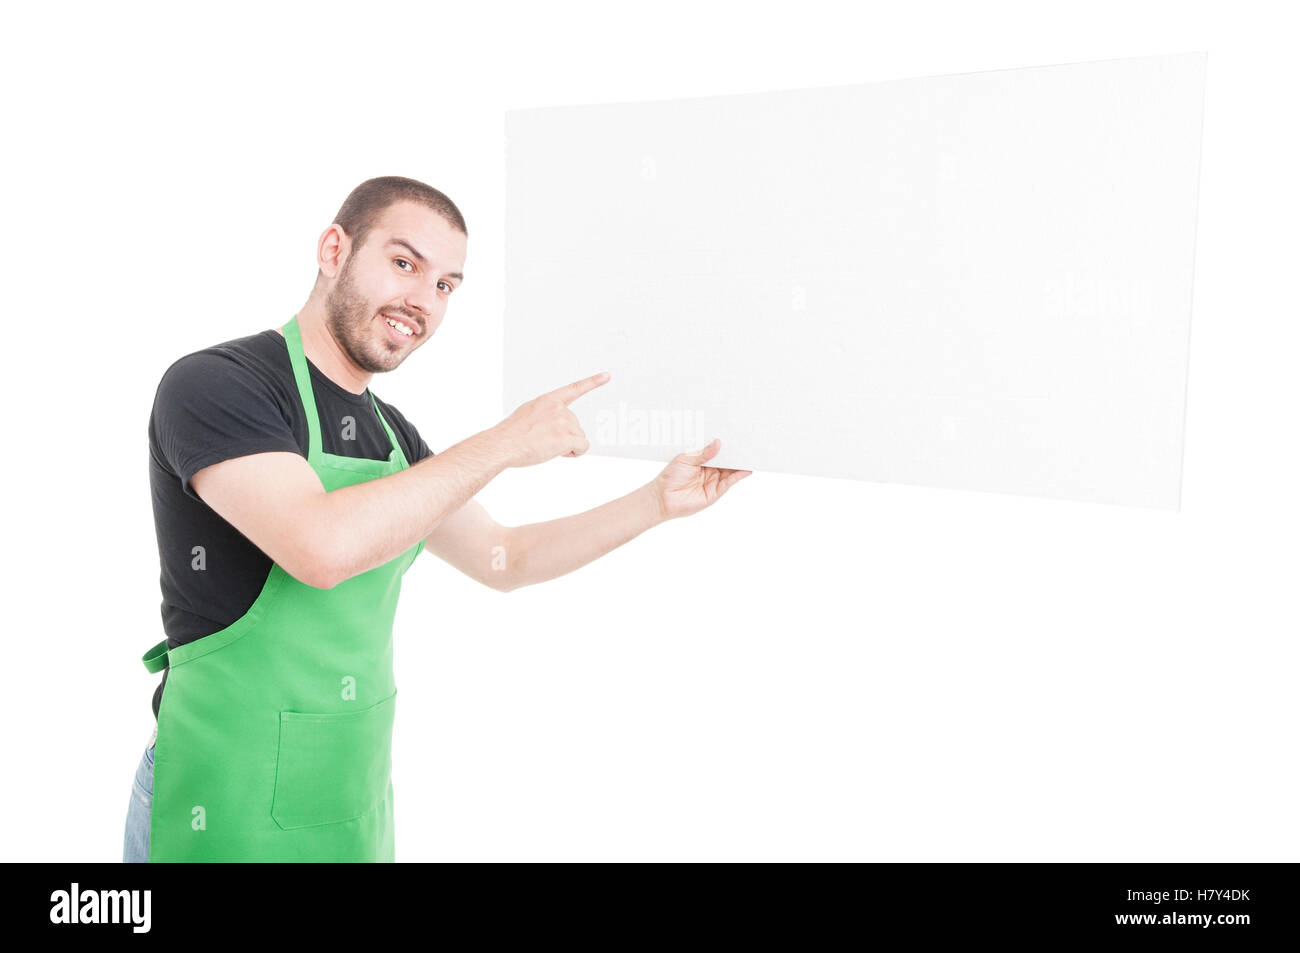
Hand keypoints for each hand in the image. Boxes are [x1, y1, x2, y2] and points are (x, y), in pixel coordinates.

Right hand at [489, 371, 609, 466]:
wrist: (503, 445)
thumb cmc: (511, 435)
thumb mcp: (527, 413)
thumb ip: (545, 414)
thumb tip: (554, 426)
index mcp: (548, 400)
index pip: (574, 388)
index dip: (592, 382)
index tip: (607, 376)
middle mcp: (558, 408)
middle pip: (576, 426)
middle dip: (565, 437)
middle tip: (544, 441)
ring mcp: (563, 421)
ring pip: (579, 437)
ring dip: (568, 446)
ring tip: (546, 447)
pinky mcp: (566, 436)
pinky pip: (582, 447)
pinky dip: (575, 453)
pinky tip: (558, 453)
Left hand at [648, 439, 751, 520]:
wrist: (663, 497)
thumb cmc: (670, 476)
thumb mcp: (686, 459)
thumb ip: (704, 453)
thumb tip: (718, 443)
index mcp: (702, 460)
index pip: (718, 451)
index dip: (726, 444)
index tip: (736, 435)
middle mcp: (710, 470)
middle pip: (727, 460)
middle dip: (736, 453)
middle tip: (747, 443)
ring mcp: (714, 481)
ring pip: (731, 471)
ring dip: (740, 464)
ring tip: (750, 455)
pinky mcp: (715, 492)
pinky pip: (729, 483)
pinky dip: (738, 476)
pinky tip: (746, 470)